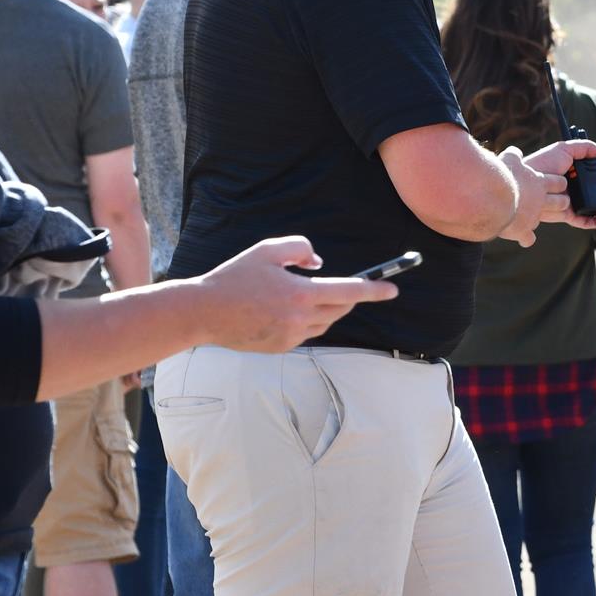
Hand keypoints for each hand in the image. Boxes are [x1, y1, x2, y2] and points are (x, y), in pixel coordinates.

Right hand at [195, 238, 394, 351]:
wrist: (203, 313)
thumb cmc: (234, 278)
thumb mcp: (267, 250)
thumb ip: (300, 248)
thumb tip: (319, 264)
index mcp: (301, 294)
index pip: (350, 291)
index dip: (375, 290)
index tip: (393, 290)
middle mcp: (301, 318)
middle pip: (341, 308)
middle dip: (346, 296)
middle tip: (337, 285)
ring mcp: (292, 336)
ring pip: (325, 322)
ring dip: (324, 308)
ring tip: (298, 296)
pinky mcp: (283, 347)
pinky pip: (307, 332)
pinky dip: (306, 320)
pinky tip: (282, 311)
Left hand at [502, 141, 595, 243]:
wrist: (527, 183)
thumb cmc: (542, 163)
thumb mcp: (564, 149)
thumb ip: (585, 147)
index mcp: (570, 172)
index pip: (591, 172)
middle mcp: (571, 187)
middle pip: (595, 188)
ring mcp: (570, 202)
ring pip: (593, 204)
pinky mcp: (567, 215)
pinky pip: (585, 221)